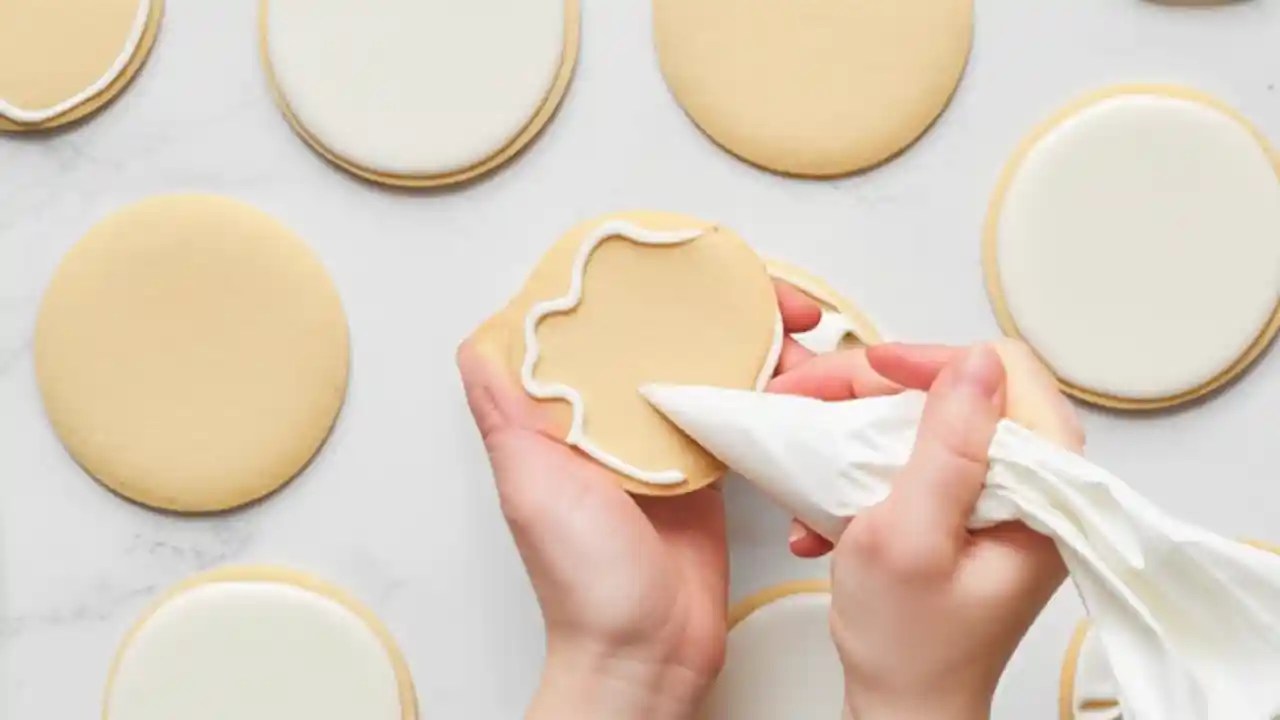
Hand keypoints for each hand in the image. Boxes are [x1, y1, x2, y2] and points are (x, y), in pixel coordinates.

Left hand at [458, 282, 820, 719]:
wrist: (646, 652)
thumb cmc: (584, 582)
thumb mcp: (530, 485)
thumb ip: (506, 413)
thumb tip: (476, 343)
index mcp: (575, 414)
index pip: (613, 327)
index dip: (652, 287)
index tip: (691, 264)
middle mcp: (622, 420)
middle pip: (675, 338)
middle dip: (728, 307)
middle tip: (778, 299)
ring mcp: (670, 443)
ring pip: (717, 370)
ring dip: (758, 348)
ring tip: (800, 339)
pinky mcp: (711, 470)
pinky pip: (741, 417)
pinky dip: (768, 395)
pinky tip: (794, 381)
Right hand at [770, 340, 1083, 719]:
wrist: (903, 710)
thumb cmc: (908, 646)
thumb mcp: (910, 537)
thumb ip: (947, 449)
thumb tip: (976, 364)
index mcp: (1044, 489)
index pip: (1002, 374)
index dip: (929, 361)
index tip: (869, 372)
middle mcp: (1034, 486)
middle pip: (961, 391)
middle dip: (874, 394)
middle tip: (811, 400)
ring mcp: (1001, 499)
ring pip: (931, 422)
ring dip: (860, 433)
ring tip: (809, 455)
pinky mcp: (970, 513)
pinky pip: (917, 460)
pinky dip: (864, 472)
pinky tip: (824, 508)